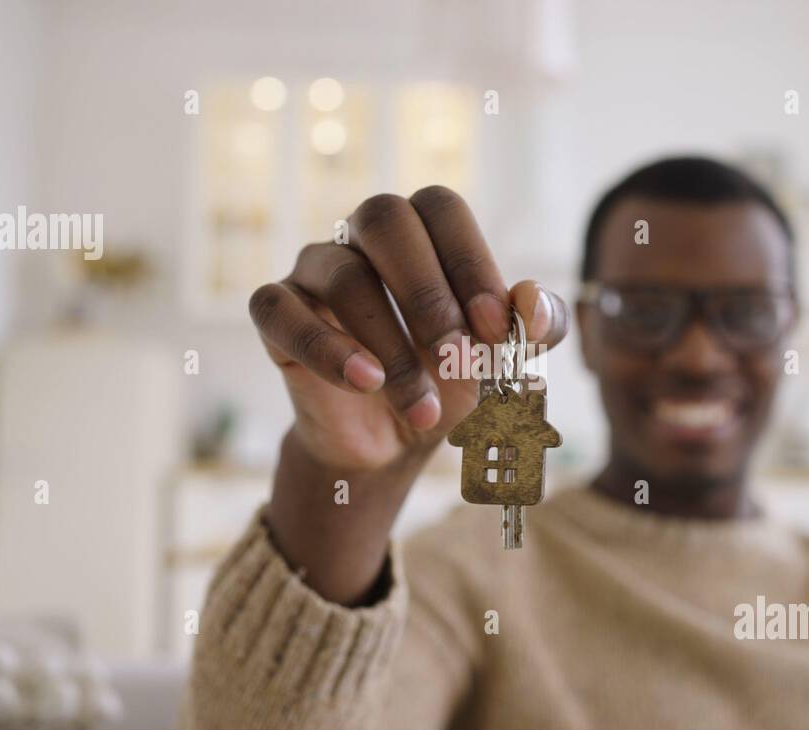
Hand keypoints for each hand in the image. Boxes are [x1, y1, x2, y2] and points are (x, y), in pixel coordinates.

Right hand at [249, 186, 569, 473]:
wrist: (393, 442)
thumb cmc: (449, 380)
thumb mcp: (504, 359)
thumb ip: (531, 328)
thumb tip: (533, 302)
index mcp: (422, 230)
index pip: (441, 208)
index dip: (470, 262)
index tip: (497, 330)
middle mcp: (362, 235)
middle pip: (385, 219)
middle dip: (428, 294)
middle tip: (459, 360)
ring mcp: (314, 269)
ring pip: (343, 276)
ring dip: (391, 347)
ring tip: (421, 405)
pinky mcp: (275, 313)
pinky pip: (280, 310)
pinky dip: (326, 348)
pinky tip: (364, 383)